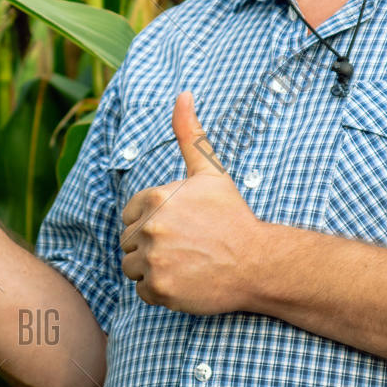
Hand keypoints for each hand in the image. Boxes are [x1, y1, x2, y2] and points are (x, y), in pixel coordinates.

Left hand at [119, 91, 266, 313]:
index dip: (151, 222)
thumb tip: (183, 94)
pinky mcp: (160, 289)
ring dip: (153, 268)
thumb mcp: (210, 172)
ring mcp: (154, 260)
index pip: (129, 216)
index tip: (180, 227)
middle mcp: (150, 228)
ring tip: (184, 263)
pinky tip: (186, 280)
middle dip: (151, 246)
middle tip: (186, 247)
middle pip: (128, 242)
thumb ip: (190, 134)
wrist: (258, 262)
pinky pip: (143, 292)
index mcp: (155, 198)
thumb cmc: (232, 216)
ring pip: (132, 267)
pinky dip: (161, 291)